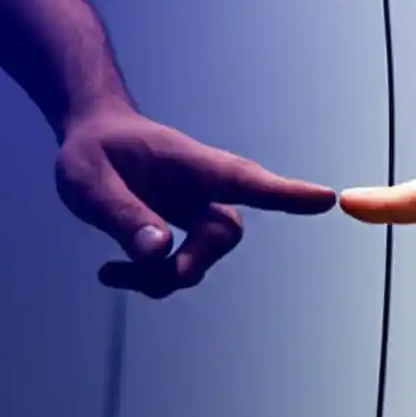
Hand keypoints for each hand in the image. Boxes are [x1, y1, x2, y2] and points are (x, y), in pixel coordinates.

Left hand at [56, 101, 336, 297]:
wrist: (90, 138)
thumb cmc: (93, 149)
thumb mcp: (89, 181)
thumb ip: (123, 215)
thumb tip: (160, 255)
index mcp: (195, 165)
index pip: (248, 182)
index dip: (287, 194)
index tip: (326, 199)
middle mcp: (205, 191)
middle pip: (223, 235)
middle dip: (194, 262)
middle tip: (157, 273)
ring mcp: (194, 214)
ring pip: (198, 260)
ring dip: (160, 278)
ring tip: (110, 272)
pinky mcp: (178, 233)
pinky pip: (173, 268)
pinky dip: (145, 277)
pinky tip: (109, 272)